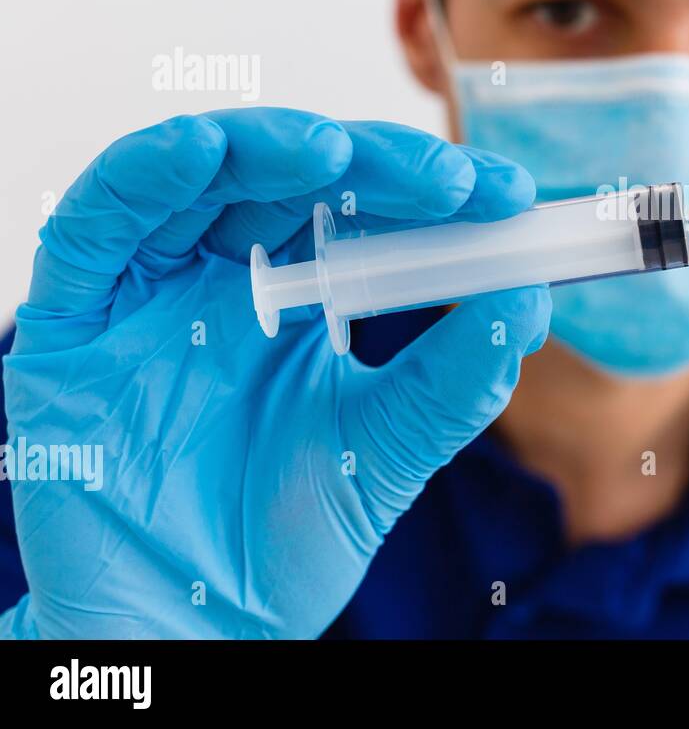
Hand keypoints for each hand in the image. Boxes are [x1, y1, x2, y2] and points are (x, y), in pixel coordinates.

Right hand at [0, 109, 549, 637]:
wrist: (194, 631)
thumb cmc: (284, 540)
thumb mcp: (386, 450)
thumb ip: (453, 379)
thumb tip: (527, 298)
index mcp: (298, 300)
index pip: (364, 211)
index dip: (429, 191)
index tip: (507, 194)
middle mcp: (223, 280)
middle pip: (290, 180)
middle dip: (370, 165)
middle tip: (446, 180)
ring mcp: (147, 294)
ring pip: (197, 180)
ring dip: (264, 149)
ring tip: (332, 151)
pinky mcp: (70, 324)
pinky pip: (94, 227)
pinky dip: (144, 176)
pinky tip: (201, 152)